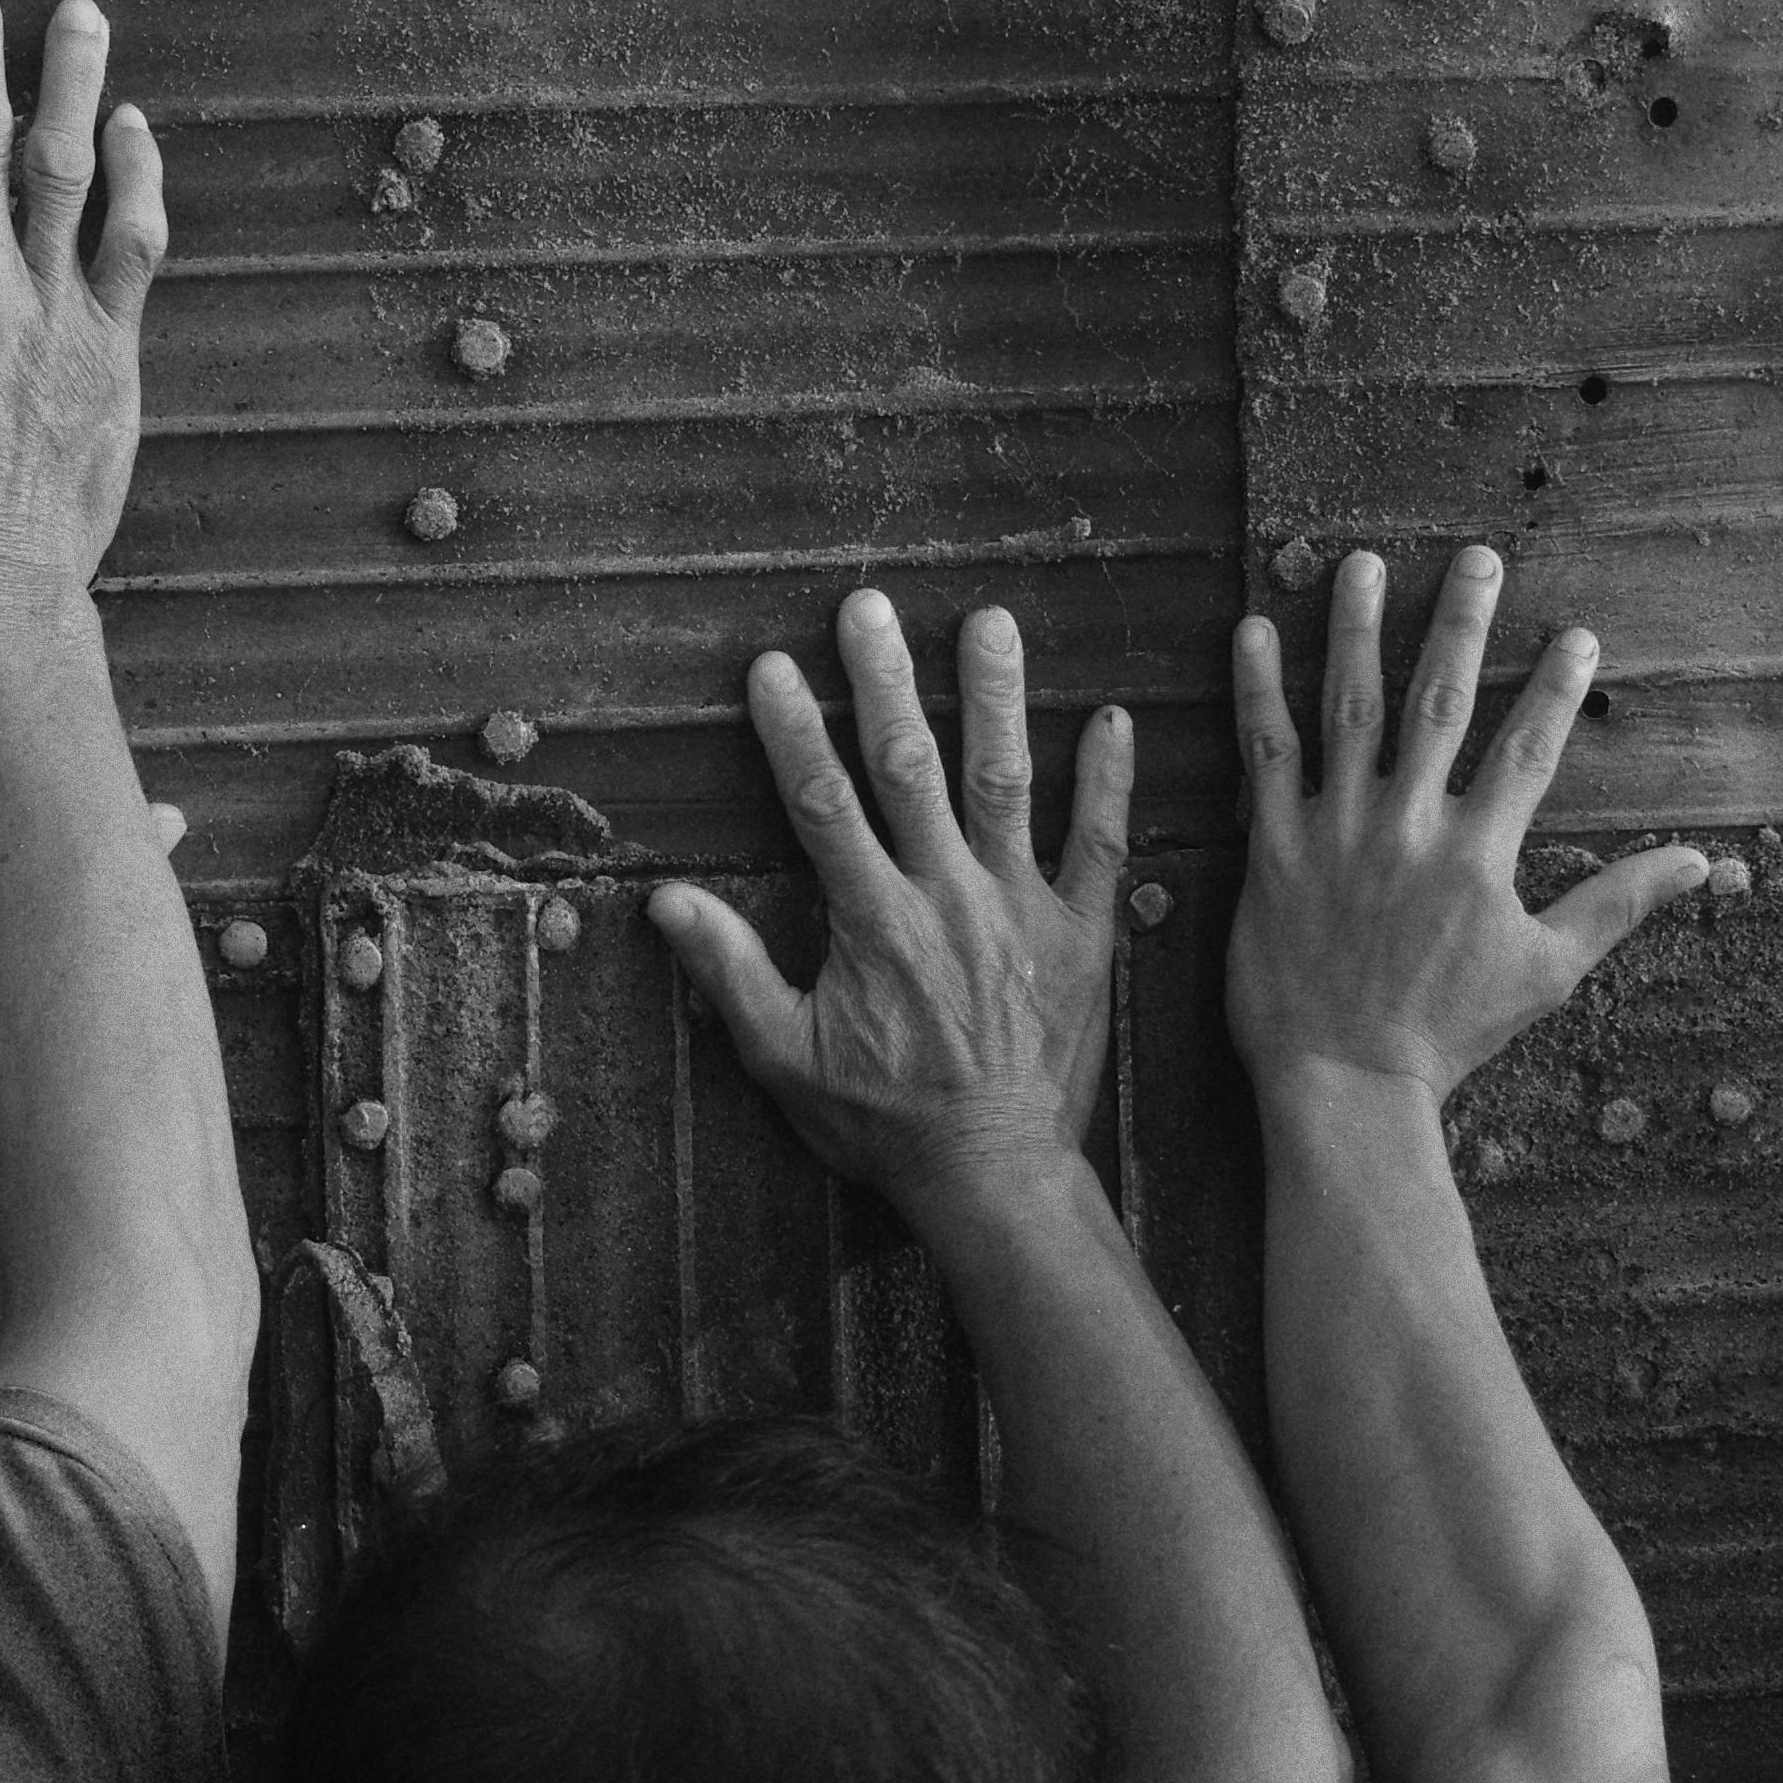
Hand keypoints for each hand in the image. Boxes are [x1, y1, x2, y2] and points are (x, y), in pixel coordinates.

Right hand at [648, 590, 1131, 1210]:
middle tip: (870, 606)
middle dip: (885, 681)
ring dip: (996, 697)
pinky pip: (1101, 844)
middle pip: (910, 768)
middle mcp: (949, 897)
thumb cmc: (885, 1124)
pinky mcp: (1084, 934)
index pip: (821, 804)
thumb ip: (732, 973)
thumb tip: (665, 902)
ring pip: (1007, 782)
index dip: (791, 732)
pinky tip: (1116, 716)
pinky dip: (1109, 780)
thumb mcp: (786, 1059)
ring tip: (991, 622)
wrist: (997, 1175)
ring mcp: (1023, 909)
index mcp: (873, 922)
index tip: (768, 665)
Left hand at [1231, 544, 1711, 1097]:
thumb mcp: (1547, 972)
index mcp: (1479, 854)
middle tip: (1476, 557)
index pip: (1528, 750)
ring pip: (1349, 708)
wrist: (1346, 1083)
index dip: (1555, 688)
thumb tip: (1707, 863)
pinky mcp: (1275, 848)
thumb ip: (1620, 904)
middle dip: (1461, 625)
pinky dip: (1255, 689)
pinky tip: (1252, 629)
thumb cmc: (1450, 1034)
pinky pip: (1264, 754)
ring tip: (1362, 563)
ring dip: (1356, 629)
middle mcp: (1409, 826)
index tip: (1577, 632)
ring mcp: (1337, 831)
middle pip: (1439, 703)